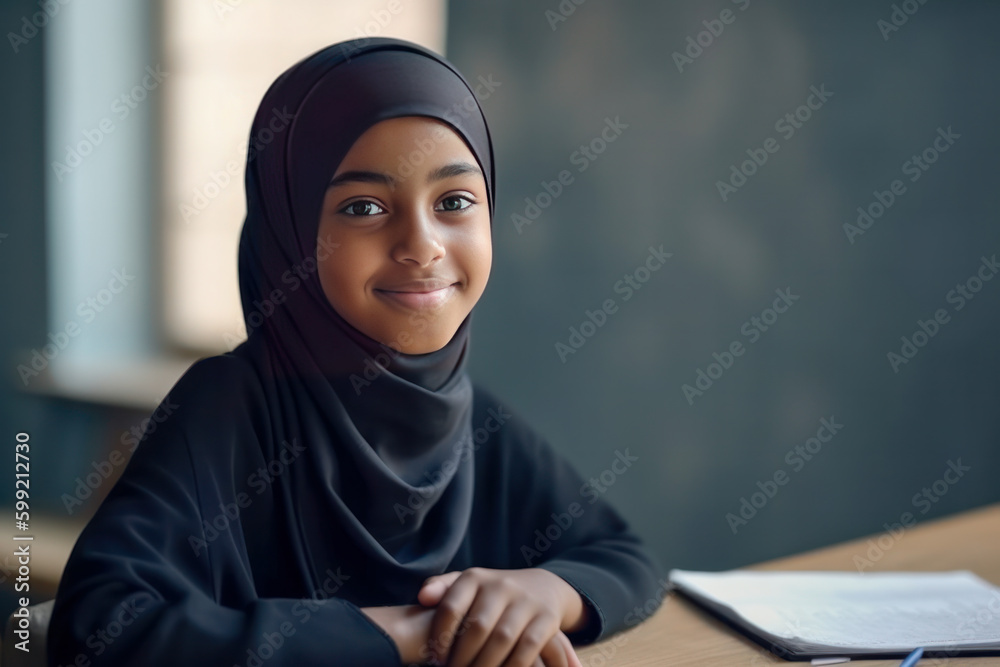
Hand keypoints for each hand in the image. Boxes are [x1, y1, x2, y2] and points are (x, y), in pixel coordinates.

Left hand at [415, 567, 587, 666]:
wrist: (543, 586)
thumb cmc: (492, 594)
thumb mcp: (468, 585)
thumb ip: (442, 589)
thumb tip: (423, 598)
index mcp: (475, 578)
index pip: (451, 607)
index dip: (440, 637)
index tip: (436, 659)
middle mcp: (500, 585)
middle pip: (477, 627)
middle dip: (462, 658)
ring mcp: (525, 600)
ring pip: (502, 638)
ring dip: (485, 665)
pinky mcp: (546, 617)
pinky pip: (528, 647)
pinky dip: (511, 666)